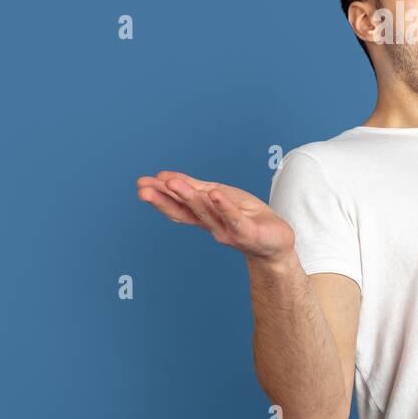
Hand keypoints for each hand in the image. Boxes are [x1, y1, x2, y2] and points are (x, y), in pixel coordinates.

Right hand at [136, 171, 294, 261]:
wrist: (276, 242)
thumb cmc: (247, 216)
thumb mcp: (219, 197)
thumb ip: (195, 189)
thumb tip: (165, 177)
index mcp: (204, 216)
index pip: (178, 205)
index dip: (159, 196)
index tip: (141, 185)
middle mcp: (211, 225)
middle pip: (185, 210)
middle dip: (164, 199)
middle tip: (143, 189)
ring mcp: (228, 230)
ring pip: (206, 212)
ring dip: (189, 197)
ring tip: (172, 183)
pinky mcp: (248, 232)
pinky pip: (234, 218)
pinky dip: (224, 207)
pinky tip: (214, 194)